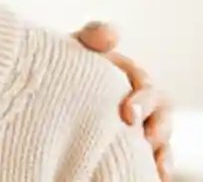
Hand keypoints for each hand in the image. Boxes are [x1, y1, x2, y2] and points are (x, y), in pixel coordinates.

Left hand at [75, 21, 172, 179]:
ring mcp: (139, 126)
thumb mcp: (74, 47)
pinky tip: (155, 175)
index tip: (128, 114)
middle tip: (139, 139)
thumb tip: (111, 34)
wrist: (41, 90)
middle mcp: (141, 102)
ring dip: (159, 151)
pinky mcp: (132, 147)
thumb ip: (92, 36)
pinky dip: (157, 168)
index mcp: (130, 77)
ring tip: (152, 164)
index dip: (142, 99)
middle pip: (160, 116)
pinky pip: (154, 159)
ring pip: (161, 140)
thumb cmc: (64, 66)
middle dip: (155, 128)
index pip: (145, 85)